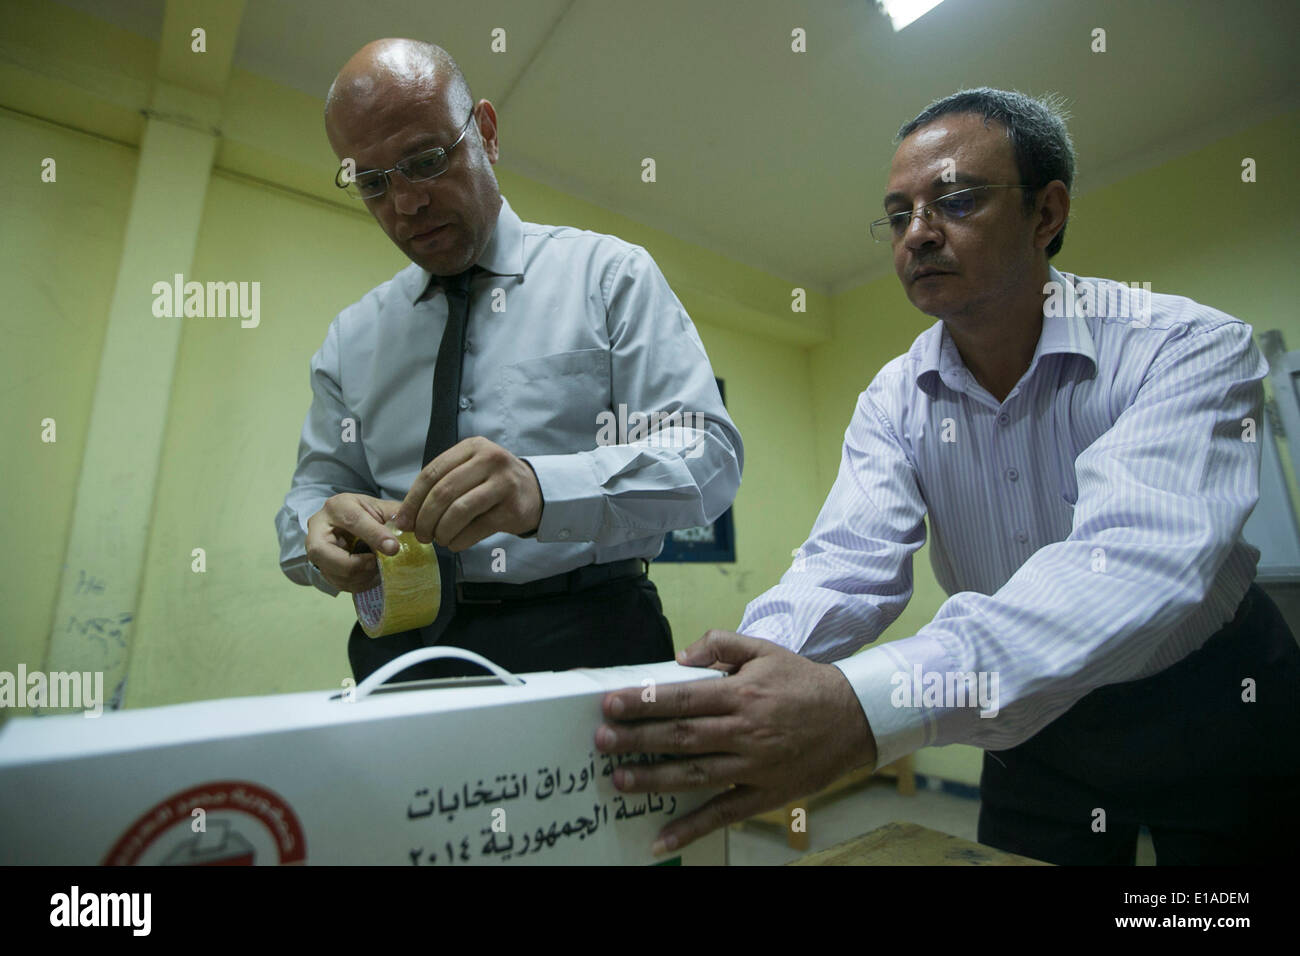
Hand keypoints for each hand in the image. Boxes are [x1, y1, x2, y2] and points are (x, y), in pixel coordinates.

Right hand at [305, 494, 403, 592]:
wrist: (348, 525)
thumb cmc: (366, 515)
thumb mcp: (380, 508)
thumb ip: (394, 516)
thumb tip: (411, 528)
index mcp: (337, 507)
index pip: (352, 521)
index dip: (374, 535)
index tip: (394, 548)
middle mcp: (318, 529)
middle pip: (323, 552)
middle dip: (357, 564)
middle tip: (378, 563)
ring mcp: (315, 551)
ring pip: (332, 572)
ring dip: (363, 576)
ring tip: (379, 568)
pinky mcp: (322, 569)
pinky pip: (340, 584)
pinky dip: (361, 583)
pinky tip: (372, 574)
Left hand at [393, 437, 541, 549]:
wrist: (535, 492)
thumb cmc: (492, 483)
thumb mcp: (469, 471)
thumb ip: (440, 485)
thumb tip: (405, 516)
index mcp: (472, 447)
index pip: (432, 473)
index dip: (413, 500)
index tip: (403, 521)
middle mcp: (489, 459)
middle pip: (443, 492)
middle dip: (425, 519)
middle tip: (420, 536)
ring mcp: (503, 484)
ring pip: (459, 511)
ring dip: (442, 531)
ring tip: (438, 539)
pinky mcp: (512, 509)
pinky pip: (476, 529)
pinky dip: (459, 540)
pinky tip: (455, 543)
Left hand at [595, 631, 877, 855]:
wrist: (855, 718)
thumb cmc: (804, 682)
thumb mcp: (765, 650)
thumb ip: (721, 644)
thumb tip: (680, 656)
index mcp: (741, 694)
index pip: (683, 698)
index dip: (645, 701)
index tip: (611, 704)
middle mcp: (745, 731)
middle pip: (682, 737)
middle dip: (637, 739)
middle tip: (600, 740)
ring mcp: (754, 765)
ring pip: (695, 775)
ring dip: (654, 779)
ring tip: (618, 779)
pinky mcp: (764, 794)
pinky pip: (723, 813)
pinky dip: (691, 828)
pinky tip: (661, 839)